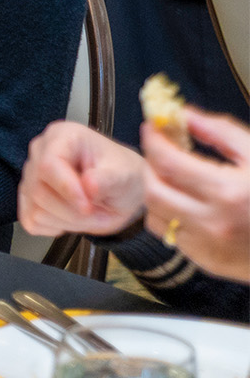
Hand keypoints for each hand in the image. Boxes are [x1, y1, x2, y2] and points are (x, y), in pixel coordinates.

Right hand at [17, 120, 146, 236]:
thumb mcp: (126, 175)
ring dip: (68, 221)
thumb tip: (89, 185)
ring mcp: (30, 175)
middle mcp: (40, 151)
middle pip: (39, 190)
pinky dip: (55, 226)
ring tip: (90, 213)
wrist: (119, 187)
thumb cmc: (122, 174)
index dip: (66, 189)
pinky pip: (32, 221)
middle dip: (72, 211)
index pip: (48, 164)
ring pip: (36, 210)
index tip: (88, 207)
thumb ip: (109, 180)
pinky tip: (72, 216)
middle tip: (99, 213)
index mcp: (63, 136)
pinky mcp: (26, 197)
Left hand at [142, 108, 249, 282]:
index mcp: (228, 192)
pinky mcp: (209, 263)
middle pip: (153, 191)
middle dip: (149, 167)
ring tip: (172, 179)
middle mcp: (214, 223)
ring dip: (157, 193)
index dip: (153, 141)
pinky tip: (188, 205)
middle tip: (158, 153)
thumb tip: (184, 115)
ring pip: (156, 216)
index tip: (151, 129)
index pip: (168, 162)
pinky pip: (173, 237)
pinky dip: (171, 217)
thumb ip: (221, 131)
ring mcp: (209, 247)